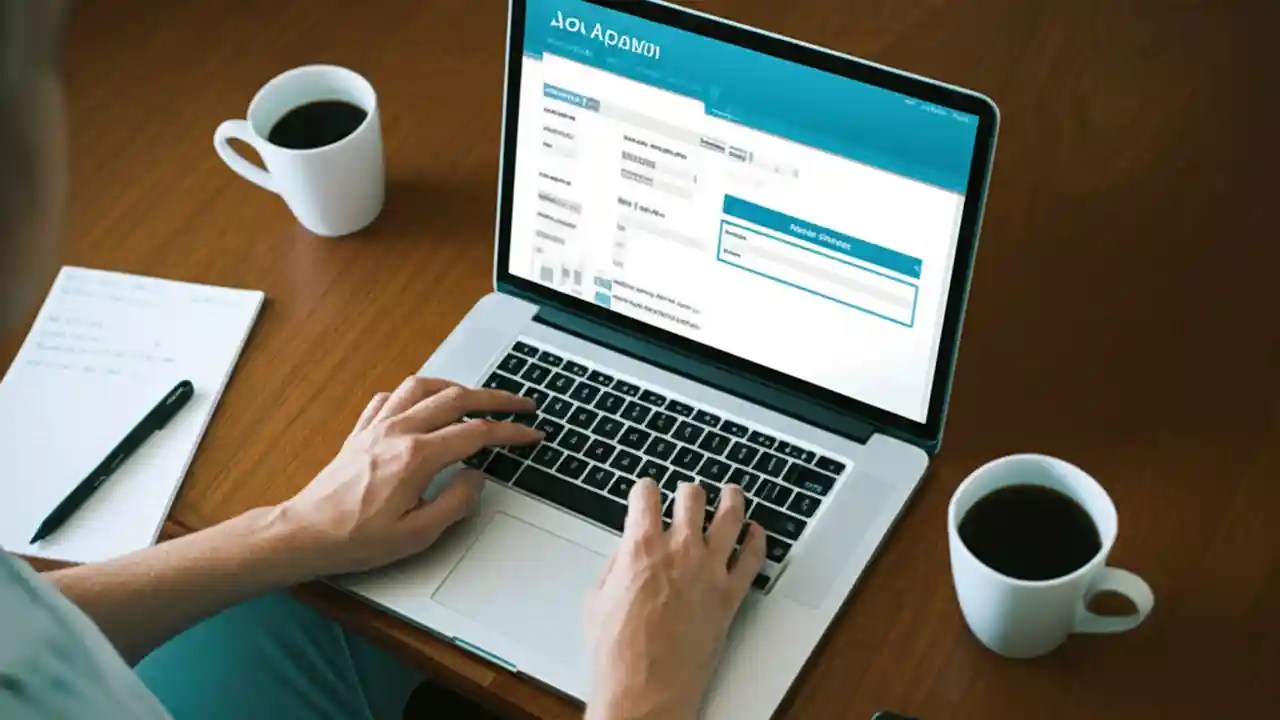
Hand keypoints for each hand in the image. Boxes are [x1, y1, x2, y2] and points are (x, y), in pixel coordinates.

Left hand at [274, 375, 541, 577]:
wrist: (305, 534)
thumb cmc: (356, 539)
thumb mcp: (418, 534)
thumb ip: (457, 502)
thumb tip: (477, 477)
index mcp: (416, 457)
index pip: (476, 433)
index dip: (511, 431)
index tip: (530, 433)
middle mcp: (398, 432)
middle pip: (456, 398)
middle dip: (495, 398)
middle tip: (520, 405)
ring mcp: (377, 427)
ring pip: (423, 387)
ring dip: (456, 387)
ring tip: (476, 397)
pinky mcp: (361, 432)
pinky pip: (391, 397)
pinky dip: (415, 394)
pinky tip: (422, 404)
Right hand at [585, 478, 766, 719]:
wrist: (645, 689)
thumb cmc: (618, 654)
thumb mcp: (597, 599)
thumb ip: (615, 565)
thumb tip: (626, 551)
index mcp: (641, 547)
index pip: (646, 494)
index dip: (645, 489)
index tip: (647, 491)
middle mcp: (680, 551)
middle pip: (692, 496)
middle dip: (687, 491)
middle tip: (687, 495)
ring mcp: (710, 571)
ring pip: (731, 516)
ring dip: (731, 498)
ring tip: (732, 492)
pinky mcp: (730, 596)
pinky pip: (753, 557)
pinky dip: (758, 539)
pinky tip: (756, 532)